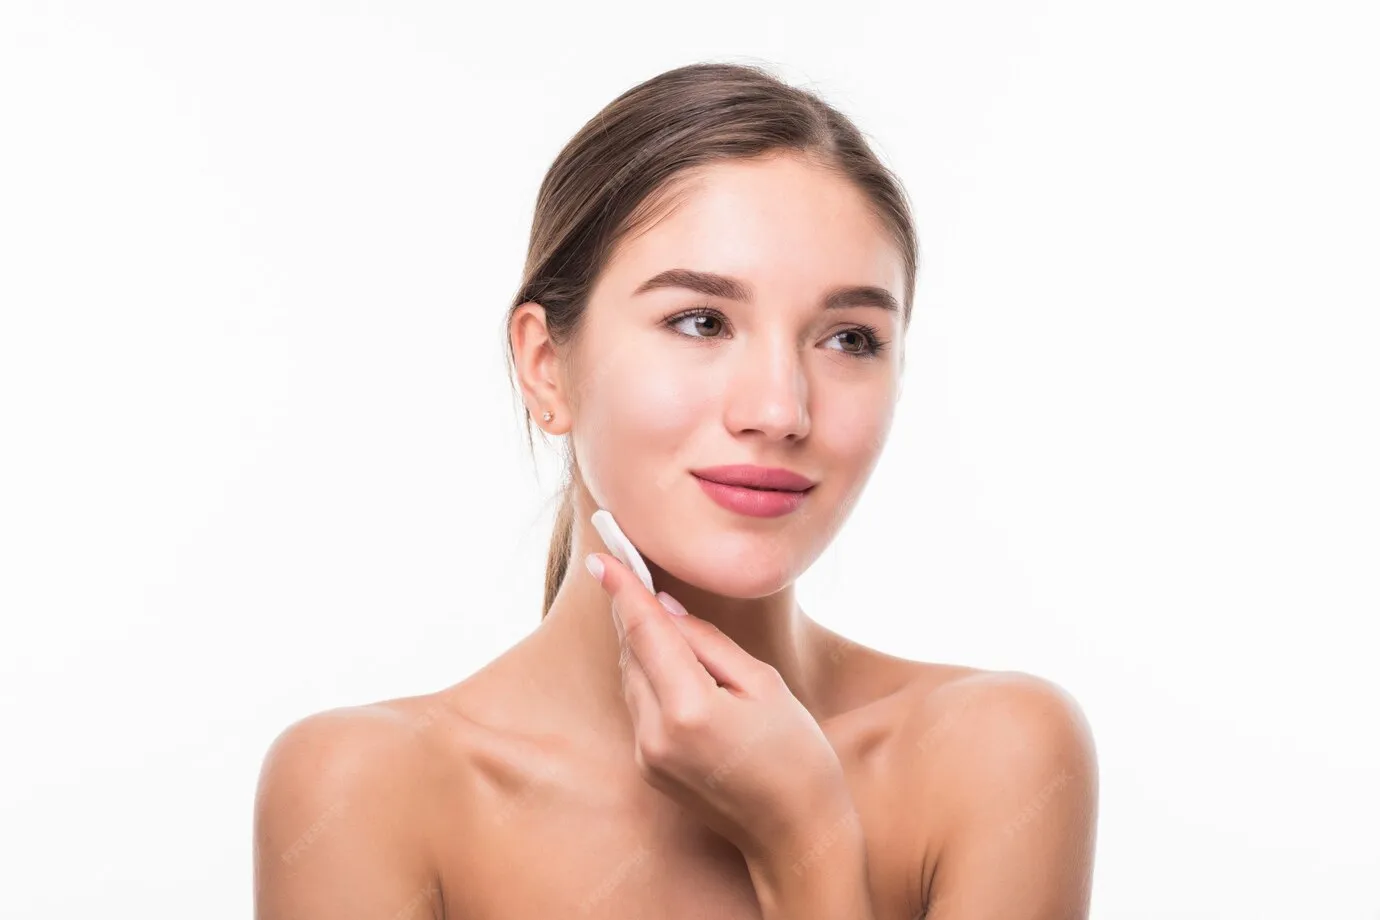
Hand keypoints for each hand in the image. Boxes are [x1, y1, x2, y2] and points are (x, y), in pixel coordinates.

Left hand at [586, 551, 853, 862]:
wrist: (795, 834)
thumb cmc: (795, 755)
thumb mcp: (763, 683)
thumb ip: (707, 642)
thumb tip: (665, 609)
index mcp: (689, 709)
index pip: (645, 633)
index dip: (623, 591)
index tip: (601, 558)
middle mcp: (656, 734)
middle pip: (633, 654)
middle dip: (639, 617)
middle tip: (647, 581)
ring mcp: (647, 756)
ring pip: (632, 679)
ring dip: (648, 651)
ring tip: (688, 642)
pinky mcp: (647, 768)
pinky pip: (640, 706)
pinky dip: (654, 682)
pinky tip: (686, 679)